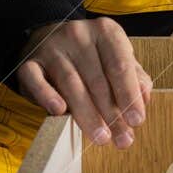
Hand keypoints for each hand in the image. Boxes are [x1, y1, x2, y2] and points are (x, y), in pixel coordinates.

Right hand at [15, 18, 151, 147]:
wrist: (46, 39)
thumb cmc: (91, 56)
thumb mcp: (116, 59)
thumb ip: (133, 77)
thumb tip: (144, 99)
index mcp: (105, 32)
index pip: (120, 66)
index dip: (129, 95)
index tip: (137, 121)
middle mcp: (78, 34)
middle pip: (97, 80)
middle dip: (111, 114)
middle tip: (122, 139)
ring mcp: (51, 47)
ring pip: (71, 83)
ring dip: (87, 114)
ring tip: (101, 137)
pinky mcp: (28, 62)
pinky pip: (35, 79)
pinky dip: (47, 95)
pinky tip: (59, 111)